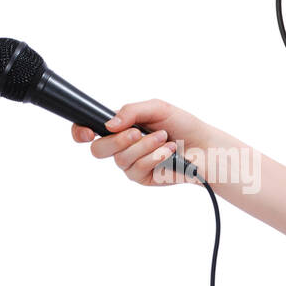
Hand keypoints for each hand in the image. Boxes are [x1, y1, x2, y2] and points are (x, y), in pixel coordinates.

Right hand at [72, 100, 239, 185]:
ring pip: (120, 159)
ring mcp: (131, 164)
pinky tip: (168, 152)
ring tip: (164, 139)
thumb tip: (108, 124)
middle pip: (98, 150)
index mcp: (120, 127)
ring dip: (144, 146)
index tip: (87, 133)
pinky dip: (153, 157)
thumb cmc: (182, 125)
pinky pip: (136, 169)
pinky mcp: (144, 178)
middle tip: (136, 132)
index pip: (89, 130)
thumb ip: (130, 111)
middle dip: (117, 141)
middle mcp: (121, 147)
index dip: (80, 132)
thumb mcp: (156, 108)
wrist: (206, 146)